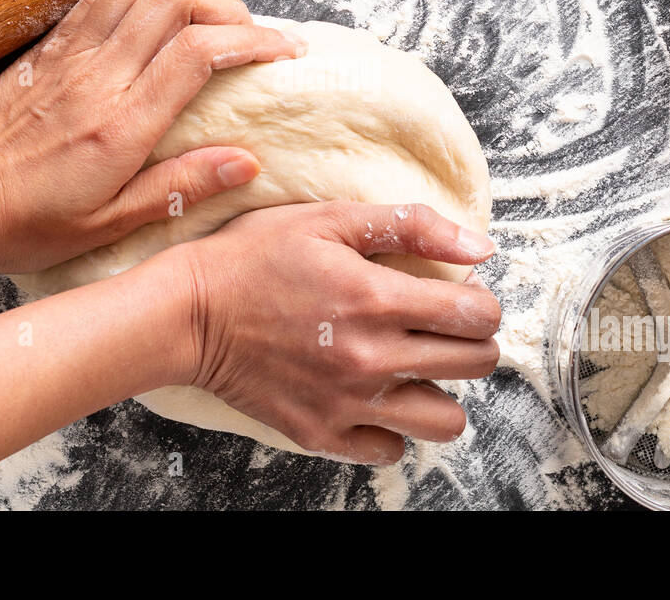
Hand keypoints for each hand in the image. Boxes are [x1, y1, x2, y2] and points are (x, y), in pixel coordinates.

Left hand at [0, 0, 305, 271]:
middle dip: (230, 7)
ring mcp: (72, 56)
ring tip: (211, 22)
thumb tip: (246, 162)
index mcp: (120, 126)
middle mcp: (99, 78)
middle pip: (177, 0)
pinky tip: (158, 18)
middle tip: (253, 36)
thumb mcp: (108, 226)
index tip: (285, 51)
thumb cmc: (25, 223)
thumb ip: (179, 189)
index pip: (199, 53)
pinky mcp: (52, 48)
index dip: (253, 40)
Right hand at [165, 201, 500, 463]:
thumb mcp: (329, 219)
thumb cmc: (256, 257)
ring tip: (414, 367)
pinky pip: (390, 449)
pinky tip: (373, 395)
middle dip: (472, 341)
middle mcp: (371, 358)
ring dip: (440, 392)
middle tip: (440, 325)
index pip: (479, 316)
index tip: (458, 293)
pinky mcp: (321, 434)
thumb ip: (411, 226)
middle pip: (475, 365)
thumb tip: (481, 247)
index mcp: (378, 299)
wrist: (188, 314)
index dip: (481, 300)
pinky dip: (391, 426)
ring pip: (446, 421)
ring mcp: (347, 403)